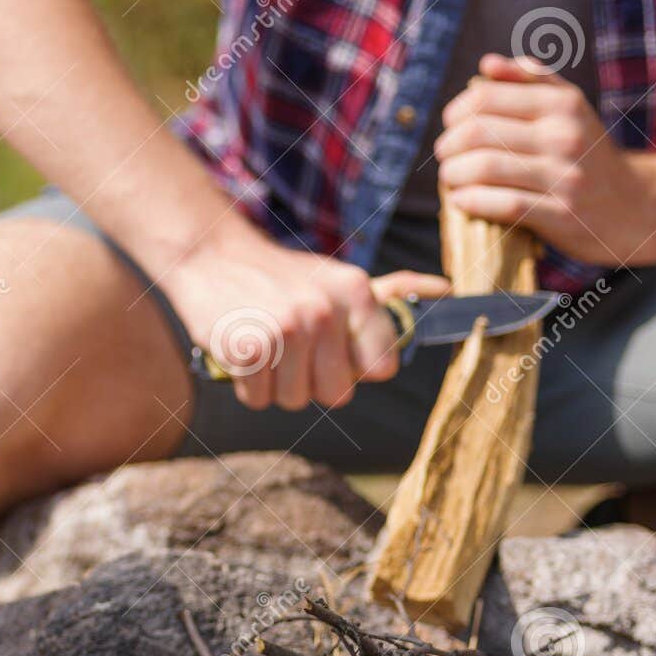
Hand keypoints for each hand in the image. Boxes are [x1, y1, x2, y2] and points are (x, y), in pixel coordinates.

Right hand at [157, 217, 450, 410]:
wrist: (209, 254)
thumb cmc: (277, 276)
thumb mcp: (337, 277)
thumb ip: (387, 294)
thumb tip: (446, 289)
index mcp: (356, 292)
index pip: (382, 369)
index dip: (353, 369)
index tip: (329, 351)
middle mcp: (327, 310)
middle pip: (338, 394)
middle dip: (310, 381)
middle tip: (288, 348)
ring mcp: (289, 328)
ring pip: (295, 400)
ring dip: (275, 384)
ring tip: (263, 344)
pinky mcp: (252, 347)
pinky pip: (259, 399)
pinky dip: (245, 384)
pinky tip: (241, 351)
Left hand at [436, 55, 655, 266]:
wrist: (636, 207)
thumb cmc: (588, 155)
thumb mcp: (571, 107)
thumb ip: (531, 80)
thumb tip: (487, 64)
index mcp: (562, 103)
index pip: (485, 97)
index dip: (455, 113)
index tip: (452, 127)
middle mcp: (565, 135)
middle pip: (477, 132)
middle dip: (448, 146)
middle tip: (445, 156)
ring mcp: (564, 176)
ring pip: (484, 168)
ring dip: (453, 175)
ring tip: (450, 178)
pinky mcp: (561, 214)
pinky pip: (502, 204)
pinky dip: (471, 201)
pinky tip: (462, 201)